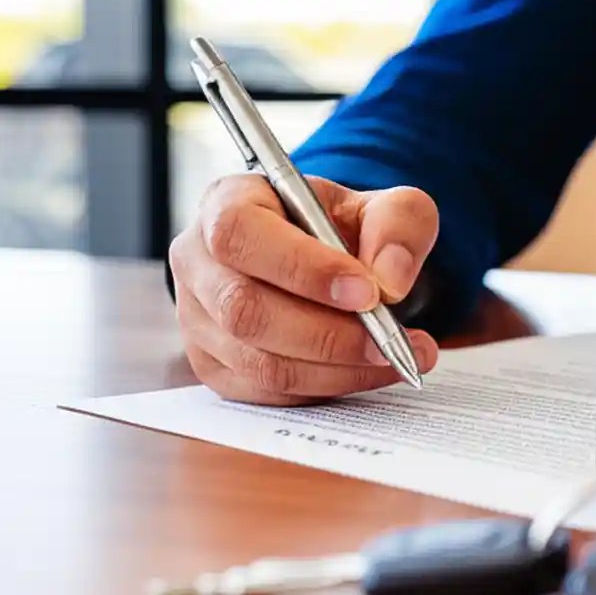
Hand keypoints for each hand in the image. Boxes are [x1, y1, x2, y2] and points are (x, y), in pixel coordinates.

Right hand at [169, 174, 439, 405]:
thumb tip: (389, 279)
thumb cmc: (342, 228)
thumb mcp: (384, 206)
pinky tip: (366, 371)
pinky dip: (324, 388)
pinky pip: (267, 392)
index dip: (302, 268)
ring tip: (393, 358)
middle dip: (328, 334)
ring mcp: (197, 320)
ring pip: (258, 361)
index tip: (367, 292)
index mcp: (226, 202)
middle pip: (243, 309)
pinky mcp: (214, 367)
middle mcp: (198, 261)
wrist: (327, 262)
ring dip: (335, 369)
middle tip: (389, 340)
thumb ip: (398, 225)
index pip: (240, 234)